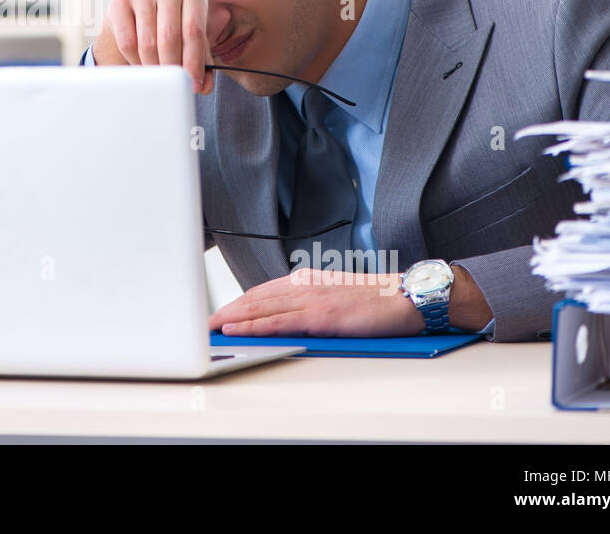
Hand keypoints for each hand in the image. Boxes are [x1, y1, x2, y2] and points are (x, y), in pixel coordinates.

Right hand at [92, 0, 214, 93]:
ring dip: (153, 67)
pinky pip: (127, 41)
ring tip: (158, 79)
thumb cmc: (172, 27)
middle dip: (172, 68)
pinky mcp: (120, 0)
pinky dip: (135, 61)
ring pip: (147, 41)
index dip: (194, 62)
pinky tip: (142, 66)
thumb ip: (201, 61)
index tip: (194, 85)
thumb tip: (205, 85)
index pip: (194, 31)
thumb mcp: (191, 40)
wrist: (140, 12)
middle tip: (172, 86)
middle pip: (169, 36)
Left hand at [209, 269, 425, 337]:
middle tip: (204, 321)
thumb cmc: (376, 300)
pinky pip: (279, 322)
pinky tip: (236, 330)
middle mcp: (304, 285)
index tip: (219, 312)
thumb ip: (310, 301)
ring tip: (209, 326)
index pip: (262, 290)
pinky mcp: (320, 316)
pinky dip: (253, 326)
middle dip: (227, 310)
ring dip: (231, 318)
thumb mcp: (335, 295)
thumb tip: (285, 316)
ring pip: (260, 308)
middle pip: (254, 298)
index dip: (237, 302)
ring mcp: (311, 299)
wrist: (406, 297)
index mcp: (307, 279)